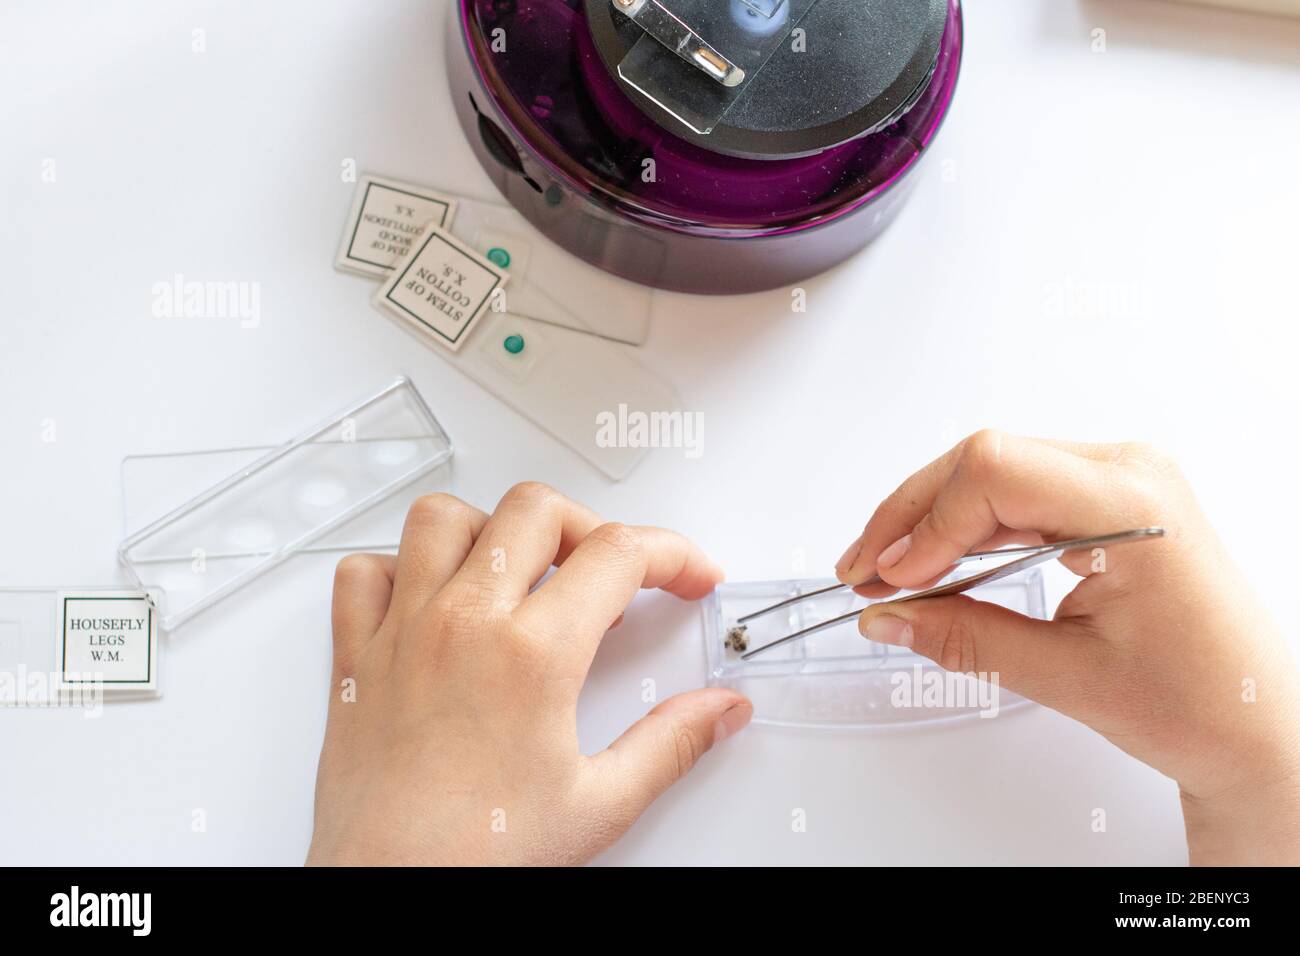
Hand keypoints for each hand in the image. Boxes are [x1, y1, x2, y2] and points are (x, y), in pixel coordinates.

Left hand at [307, 483, 750, 865]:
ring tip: (522, 570)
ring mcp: (403, 631)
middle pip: (536, 509)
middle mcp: (464, 623)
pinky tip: (432, 597)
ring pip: (442, 518)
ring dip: (492, 528)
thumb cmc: (474, 858)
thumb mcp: (599, 803)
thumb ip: (672, 744)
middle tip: (610, 575)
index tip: (688, 576)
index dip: (673, 553)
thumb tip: (719, 711)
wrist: (388, 893)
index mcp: (533, 653)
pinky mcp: (356, 655)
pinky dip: (398, 567)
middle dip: (590, 528)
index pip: (620, 552)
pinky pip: (363, 571)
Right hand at [836, 431, 1299, 864]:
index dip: (927, 524)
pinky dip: (965, 529)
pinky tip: (931, 564)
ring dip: (931, 522)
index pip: (995, 473)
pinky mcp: (1106, 500)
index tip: (889, 580)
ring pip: (992, 472)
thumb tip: (888, 617)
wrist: (1258, 721)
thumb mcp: (1067, 675)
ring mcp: (1119, 481)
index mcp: (1134, 503)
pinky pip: (1016, 494)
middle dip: (912, 518)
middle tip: (864, 573)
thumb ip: (966, 638)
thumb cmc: (1202, 700)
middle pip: (985, 461)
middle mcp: (1128, 473)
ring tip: (886, 573)